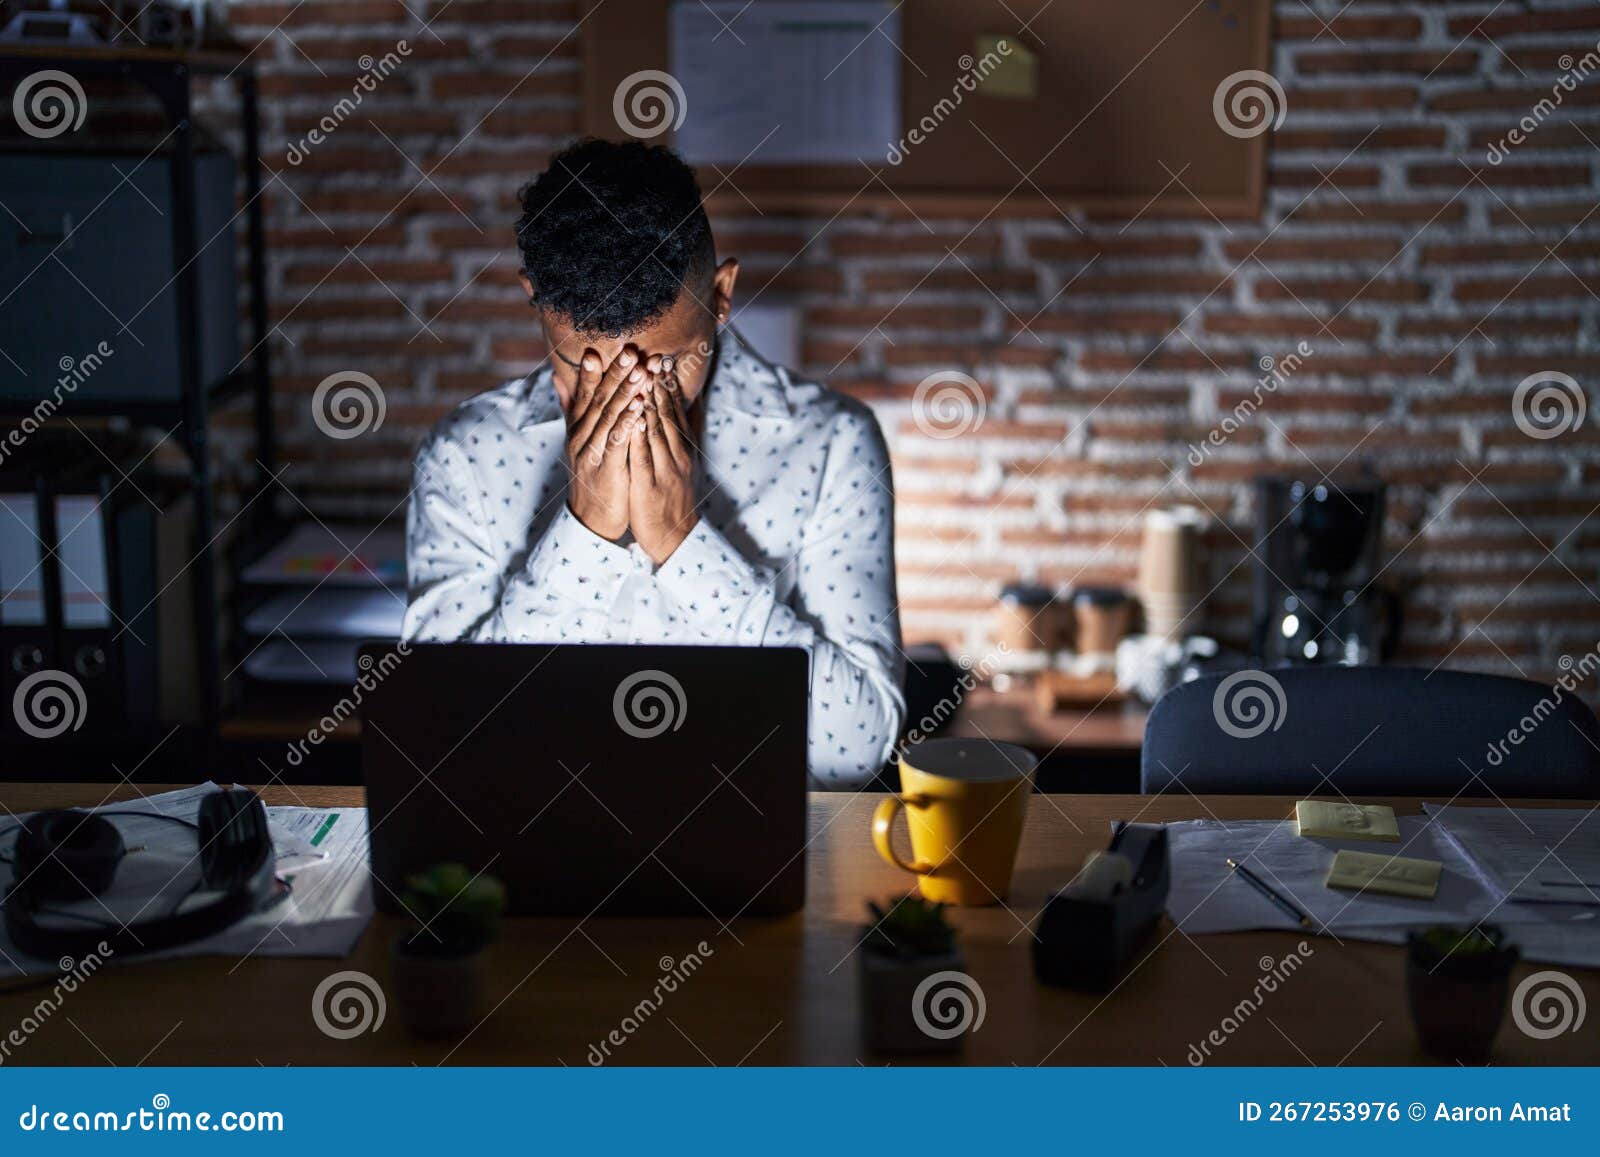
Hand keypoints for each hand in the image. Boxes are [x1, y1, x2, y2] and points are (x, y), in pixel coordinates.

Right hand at [565, 346, 647, 540]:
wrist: (592, 517)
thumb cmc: (592, 473)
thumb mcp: (579, 439)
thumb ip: (571, 408)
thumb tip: (558, 378)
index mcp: (577, 427)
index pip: (584, 393)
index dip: (592, 372)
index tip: (597, 348)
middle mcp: (581, 436)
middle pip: (598, 400)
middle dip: (615, 374)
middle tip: (630, 351)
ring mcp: (591, 452)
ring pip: (608, 417)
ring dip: (625, 393)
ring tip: (641, 372)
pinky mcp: (606, 469)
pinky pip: (617, 442)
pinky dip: (628, 422)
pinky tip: (641, 408)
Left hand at [628, 376, 697, 563]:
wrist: (677, 538)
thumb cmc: (674, 498)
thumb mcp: (683, 462)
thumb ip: (685, 432)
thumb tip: (693, 403)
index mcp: (683, 448)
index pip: (677, 410)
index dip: (669, 384)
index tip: (661, 358)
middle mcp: (678, 454)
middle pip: (669, 414)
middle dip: (660, 384)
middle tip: (653, 356)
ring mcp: (666, 469)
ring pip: (657, 430)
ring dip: (650, 402)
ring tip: (642, 376)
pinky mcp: (651, 485)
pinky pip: (643, 456)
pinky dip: (638, 435)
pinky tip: (632, 417)